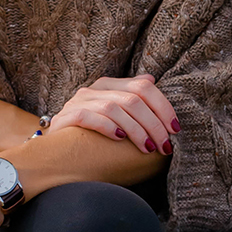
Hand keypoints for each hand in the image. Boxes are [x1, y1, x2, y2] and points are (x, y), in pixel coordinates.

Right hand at [49, 74, 178, 155]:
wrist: (56, 152)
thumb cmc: (93, 137)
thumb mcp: (116, 116)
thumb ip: (131, 98)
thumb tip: (151, 79)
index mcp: (110, 85)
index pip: (143, 87)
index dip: (163, 107)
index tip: (175, 129)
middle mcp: (95, 89)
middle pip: (133, 100)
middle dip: (154, 124)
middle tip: (164, 146)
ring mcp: (78, 102)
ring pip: (114, 109)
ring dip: (136, 130)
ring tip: (147, 148)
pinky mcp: (66, 117)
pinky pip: (89, 117)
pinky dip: (107, 127)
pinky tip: (119, 139)